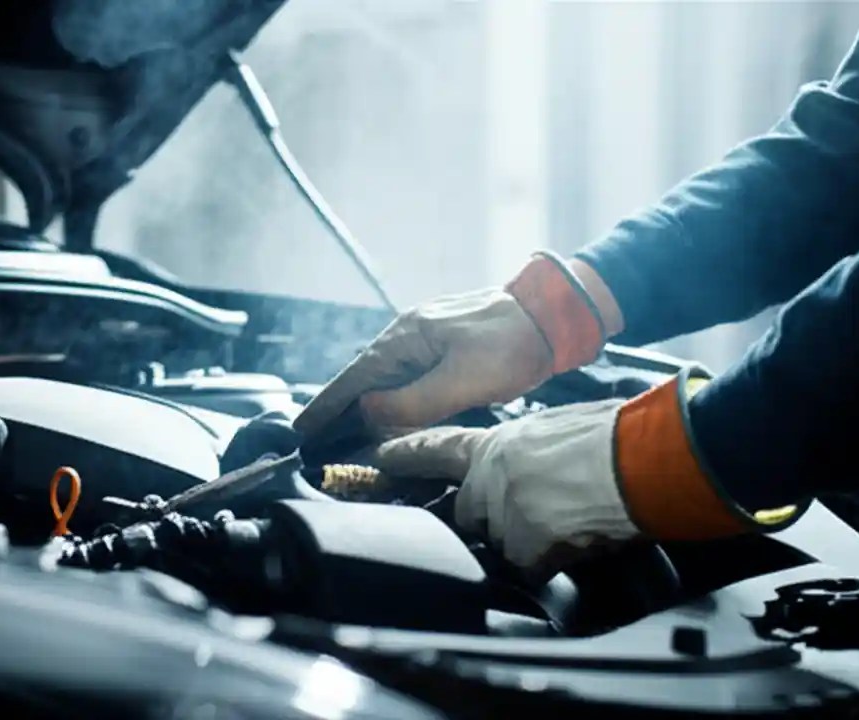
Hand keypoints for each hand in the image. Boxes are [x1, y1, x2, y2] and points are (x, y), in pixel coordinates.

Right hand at [293, 254, 618, 437]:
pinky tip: (392, 414)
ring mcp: (430, 338)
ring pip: (388, 379)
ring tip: (346, 432)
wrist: (556, 316)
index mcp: (408, 336)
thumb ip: (410, 402)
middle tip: (317, 438)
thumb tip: (368, 414)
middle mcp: (411, 333)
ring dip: (368, 406)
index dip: (327, 406)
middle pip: (366, 378)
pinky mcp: (448, 347)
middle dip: (341, 408)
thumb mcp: (459, 381)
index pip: (355, 378)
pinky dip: (395, 398)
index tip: (302, 429)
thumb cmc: (512, 345)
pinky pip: (410, 377)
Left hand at [372, 401, 638, 581]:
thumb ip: (530, 449)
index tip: (379, 456)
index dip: (406, 453)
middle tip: (544, 506)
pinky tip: (578, 538)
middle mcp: (487, 481)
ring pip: (503, 542)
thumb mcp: (558, 427)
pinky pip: (531, 568)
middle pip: (470, 513)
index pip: (437, 449)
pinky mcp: (522, 549)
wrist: (636, 463)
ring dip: (531, 539)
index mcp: (496, 445)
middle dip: (499, 516)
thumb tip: (536, 463)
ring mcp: (501, 517)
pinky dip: (554, 561)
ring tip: (571, 517)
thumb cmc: (612, 436)